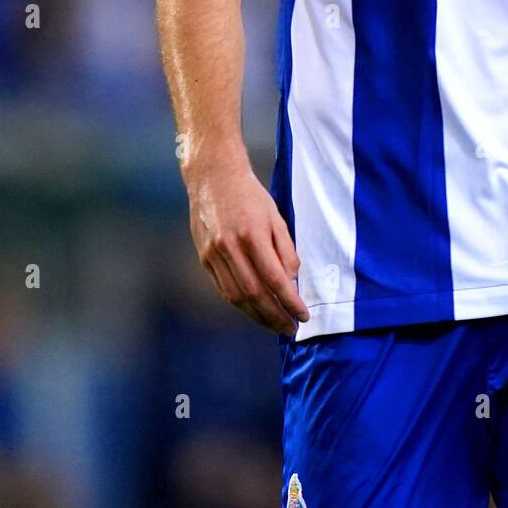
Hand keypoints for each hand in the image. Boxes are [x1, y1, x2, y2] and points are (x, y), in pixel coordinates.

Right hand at [187, 158, 310, 335]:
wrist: (213, 177)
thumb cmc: (250, 196)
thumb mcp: (276, 217)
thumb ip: (285, 250)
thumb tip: (292, 282)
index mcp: (252, 234)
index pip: (274, 278)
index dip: (289, 301)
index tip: (303, 315)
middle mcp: (230, 247)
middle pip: (254, 294)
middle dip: (275, 316)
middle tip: (291, 329)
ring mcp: (213, 254)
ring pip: (236, 296)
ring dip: (257, 316)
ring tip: (275, 325)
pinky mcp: (204, 258)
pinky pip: (223, 289)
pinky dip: (240, 304)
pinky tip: (254, 310)